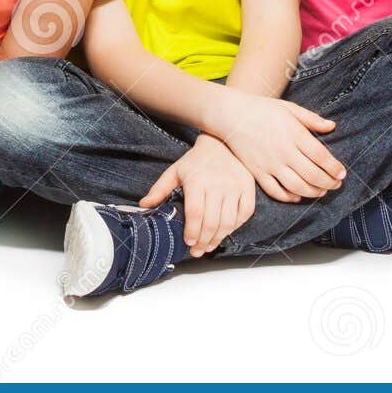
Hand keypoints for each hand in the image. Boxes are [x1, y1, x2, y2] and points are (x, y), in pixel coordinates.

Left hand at [140, 134, 254, 256]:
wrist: (223, 141)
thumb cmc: (197, 160)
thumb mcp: (176, 171)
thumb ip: (160, 189)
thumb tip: (144, 205)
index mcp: (197, 181)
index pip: (195, 213)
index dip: (191, 231)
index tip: (187, 242)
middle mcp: (218, 185)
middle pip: (212, 222)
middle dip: (203, 241)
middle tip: (197, 251)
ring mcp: (235, 187)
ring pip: (228, 222)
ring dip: (218, 238)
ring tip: (209, 246)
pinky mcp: (248, 188)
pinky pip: (244, 213)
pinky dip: (236, 226)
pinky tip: (226, 232)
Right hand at [209, 93, 343, 202]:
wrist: (230, 114)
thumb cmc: (261, 109)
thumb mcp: (289, 108)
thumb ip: (311, 119)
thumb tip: (332, 126)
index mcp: (294, 133)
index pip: (321, 156)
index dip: (334, 168)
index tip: (342, 174)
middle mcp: (283, 150)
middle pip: (312, 174)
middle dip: (329, 183)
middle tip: (336, 185)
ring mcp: (269, 163)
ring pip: (297, 186)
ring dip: (313, 192)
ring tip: (321, 192)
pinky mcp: (257, 172)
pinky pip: (275, 191)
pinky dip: (289, 197)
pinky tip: (297, 196)